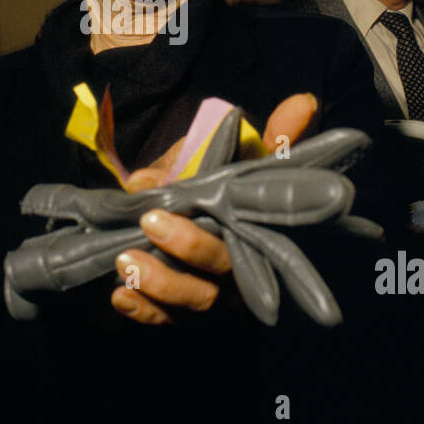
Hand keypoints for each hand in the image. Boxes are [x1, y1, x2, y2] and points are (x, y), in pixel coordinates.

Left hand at [110, 93, 317, 324]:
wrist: (177, 204)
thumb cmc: (215, 177)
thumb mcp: (237, 151)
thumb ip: (273, 134)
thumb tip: (303, 104)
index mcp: (262, 233)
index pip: (260, 238)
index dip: (239, 221)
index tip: (200, 201)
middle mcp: (245, 269)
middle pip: (224, 268)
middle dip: (190, 247)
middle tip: (152, 221)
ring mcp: (215, 294)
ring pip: (197, 299)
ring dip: (161, 282)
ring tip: (126, 259)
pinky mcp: (185, 312)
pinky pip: (166, 319)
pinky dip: (144, 310)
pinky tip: (120, 295)